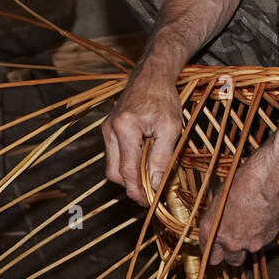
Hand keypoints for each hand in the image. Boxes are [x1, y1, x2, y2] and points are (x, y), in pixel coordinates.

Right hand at [102, 62, 183, 205]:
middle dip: (130, 186)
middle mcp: (110, 130)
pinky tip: (143, 163)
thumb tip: (156, 184)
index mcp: (124, 129)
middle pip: (114, 172)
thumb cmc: (163, 98)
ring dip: (128, 175)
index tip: (148, 202)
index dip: (137, 190)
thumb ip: (162, 157)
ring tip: (149, 179)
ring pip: (112, 164)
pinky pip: (114, 154)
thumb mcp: (170, 127)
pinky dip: (127, 163)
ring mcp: (107, 129)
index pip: (127, 171)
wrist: (151, 75)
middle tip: (149, 194)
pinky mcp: (109, 129)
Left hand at [198, 155, 278, 266]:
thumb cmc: (240, 185)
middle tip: (237, 241)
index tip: (220, 248)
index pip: (210, 256)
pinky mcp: (267, 240)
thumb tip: (218, 223)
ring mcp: (249, 244)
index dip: (216, 252)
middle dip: (233, 254)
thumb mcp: (218, 200)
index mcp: (211, 232)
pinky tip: (263, 216)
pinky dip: (263, 233)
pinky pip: (264, 241)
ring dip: (250, 241)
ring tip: (253, 221)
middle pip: (231, 261)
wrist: (264, 182)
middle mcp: (229, 242)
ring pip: (249, 250)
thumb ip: (217, 219)